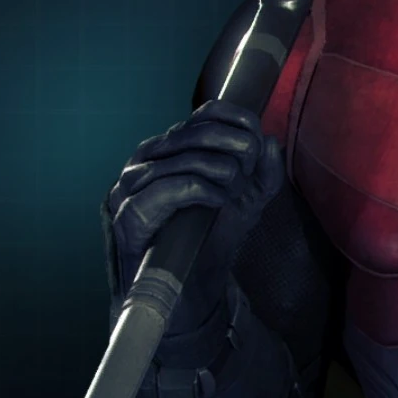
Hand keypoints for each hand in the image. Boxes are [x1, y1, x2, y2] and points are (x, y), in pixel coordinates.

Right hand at [105, 99, 284, 318]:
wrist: (191, 285)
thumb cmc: (214, 235)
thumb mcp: (250, 200)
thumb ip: (265, 172)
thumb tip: (270, 141)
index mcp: (173, 146)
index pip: (205, 113)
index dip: (237, 121)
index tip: (256, 144)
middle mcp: (148, 158)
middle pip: (197, 131)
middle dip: (234, 148)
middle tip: (248, 173)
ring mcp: (132, 184)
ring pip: (184, 157)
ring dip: (220, 172)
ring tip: (234, 192)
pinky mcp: (128, 213)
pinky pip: (167, 188)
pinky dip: (201, 191)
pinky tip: (218, 202)